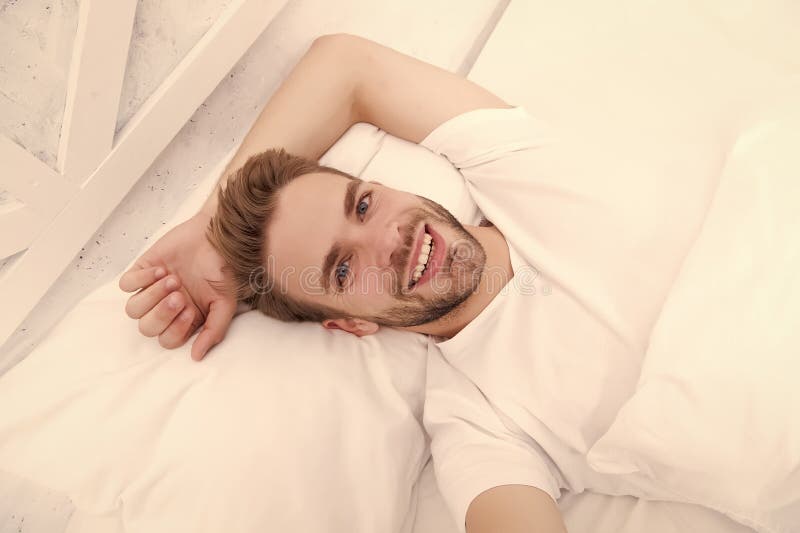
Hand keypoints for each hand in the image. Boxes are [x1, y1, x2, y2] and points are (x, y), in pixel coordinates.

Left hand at [119, 212, 236, 360]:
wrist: (216, 235)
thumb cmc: (223, 269)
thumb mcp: (226, 304)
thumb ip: (214, 331)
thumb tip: (196, 356)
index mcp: (185, 318)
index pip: (168, 340)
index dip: (175, 329)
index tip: (190, 310)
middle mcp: (166, 307)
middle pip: (146, 328)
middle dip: (161, 313)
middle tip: (180, 295)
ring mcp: (152, 289)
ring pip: (133, 309)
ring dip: (152, 296)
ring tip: (172, 279)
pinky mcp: (142, 269)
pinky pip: (126, 284)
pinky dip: (141, 279)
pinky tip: (160, 270)